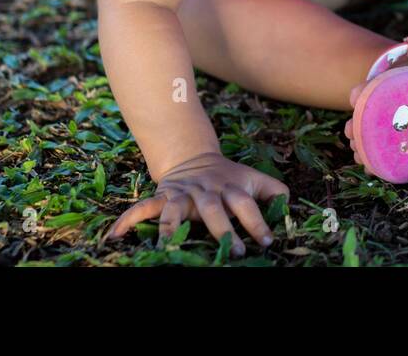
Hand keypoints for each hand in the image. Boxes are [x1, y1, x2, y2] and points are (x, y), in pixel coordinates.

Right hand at [103, 151, 287, 256]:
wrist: (193, 157)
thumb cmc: (229, 177)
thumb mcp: (254, 179)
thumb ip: (275, 191)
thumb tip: (293, 208)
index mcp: (230, 187)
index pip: (247, 203)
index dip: (257, 222)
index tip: (267, 241)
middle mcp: (206, 191)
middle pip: (213, 209)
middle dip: (223, 229)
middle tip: (234, 251)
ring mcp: (182, 194)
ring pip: (176, 210)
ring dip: (172, 228)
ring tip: (168, 247)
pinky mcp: (163, 197)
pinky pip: (143, 209)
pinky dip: (128, 221)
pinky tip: (114, 236)